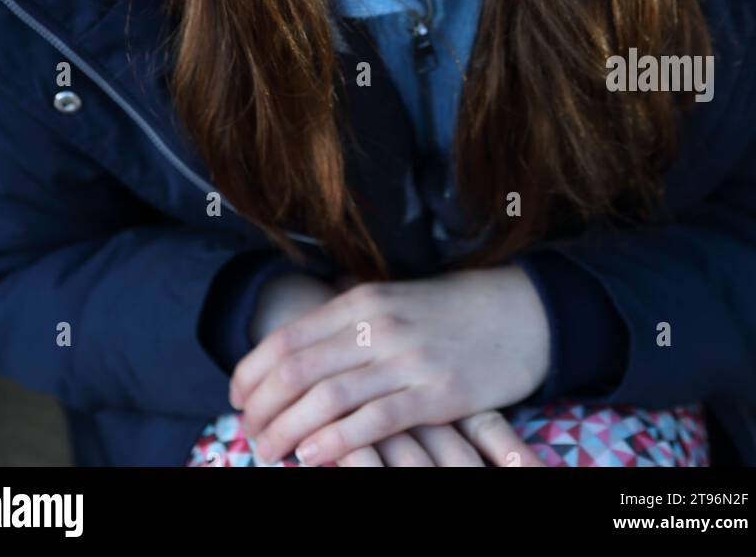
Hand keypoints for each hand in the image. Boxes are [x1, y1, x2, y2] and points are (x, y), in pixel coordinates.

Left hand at [229, 264, 550, 466]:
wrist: (518, 310)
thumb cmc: (448, 310)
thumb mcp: (391, 299)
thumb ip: (347, 316)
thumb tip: (297, 338)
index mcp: (361, 302)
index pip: (287, 338)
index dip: (251, 372)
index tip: (236, 398)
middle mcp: (377, 326)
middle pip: (297, 370)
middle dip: (262, 408)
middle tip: (247, 435)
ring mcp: (407, 359)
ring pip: (327, 398)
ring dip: (288, 430)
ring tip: (269, 452)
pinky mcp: (438, 393)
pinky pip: (376, 420)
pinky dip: (337, 441)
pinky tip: (312, 456)